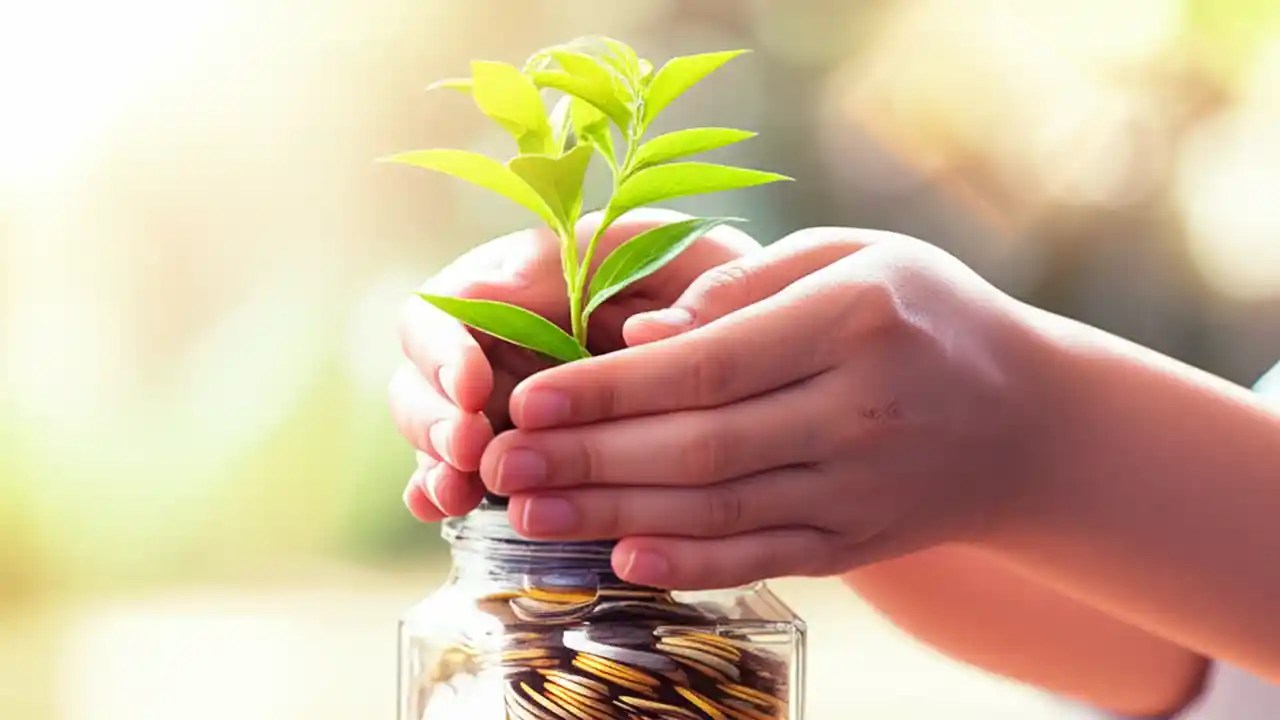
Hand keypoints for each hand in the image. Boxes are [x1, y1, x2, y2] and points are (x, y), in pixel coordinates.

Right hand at [388, 209, 758, 520]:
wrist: (761, 362)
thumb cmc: (724, 294)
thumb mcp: (694, 258)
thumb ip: (629, 267)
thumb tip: (547, 301)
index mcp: (534, 277)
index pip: (455, 300)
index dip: (449, 345)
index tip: (475, 388)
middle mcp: (504, 334)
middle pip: (424, 365)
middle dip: (434, 409)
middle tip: (469, 446)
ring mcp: (504, 395)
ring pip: (434, 419)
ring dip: (435, 454)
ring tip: (459, 490)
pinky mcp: (516, 449)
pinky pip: (459, 468)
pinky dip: (437, 486)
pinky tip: (440, 507)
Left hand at [484, 228, 1045, 588]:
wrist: (1026, 418)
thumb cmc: (926, 314)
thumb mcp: (854, 256)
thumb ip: (748, 286)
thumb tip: (641, 331)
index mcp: (853, 320)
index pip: (705, 364)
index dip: (608, 388)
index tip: (527, 396)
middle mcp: (858, 410)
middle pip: (697, 445)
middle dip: (586, 456)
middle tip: (500, 461)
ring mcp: (859, 487)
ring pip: (717, 509)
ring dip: (612, 513)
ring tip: (529, 510)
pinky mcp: (857, 542)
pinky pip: (761, 558)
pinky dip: (689, 563)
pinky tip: (620, 557)